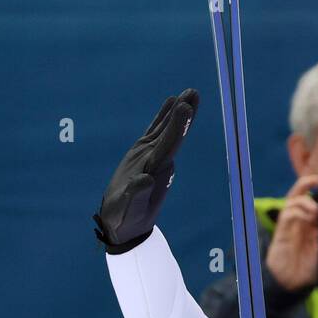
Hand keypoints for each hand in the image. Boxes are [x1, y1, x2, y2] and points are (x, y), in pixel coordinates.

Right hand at [93, 88, 199, 251]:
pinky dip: (162, 117)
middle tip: (193, 92)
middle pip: (173, 134)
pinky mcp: (143, 155)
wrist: (124, 225)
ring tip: (189, 92)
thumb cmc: (126, 218)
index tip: (185, 107)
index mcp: (155, 171)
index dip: (178, 126)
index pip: (169, 145)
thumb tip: (145, 180)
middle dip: (183, 114)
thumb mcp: (128, 209)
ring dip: (177, 112)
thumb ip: (135, 194)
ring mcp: (151, 157)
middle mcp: (157, 161)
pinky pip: (155, 132)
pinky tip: (171, 103)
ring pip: (166, 130)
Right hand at [264, 174, 317, 290]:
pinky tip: (306, 217)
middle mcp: (300, 220)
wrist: (293, 282)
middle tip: (317, 181)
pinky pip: (287, 214)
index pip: (315, 201)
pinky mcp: (281, 231)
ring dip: (304, 201)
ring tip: (315, 209)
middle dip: (306, 184)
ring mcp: (290, 224)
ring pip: (293, 201)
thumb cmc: (310, 267)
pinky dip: (297, 212)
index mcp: (312, 223)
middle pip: (300, 194)